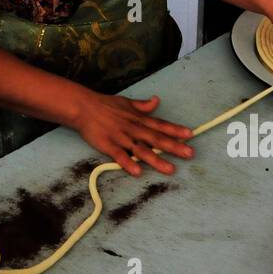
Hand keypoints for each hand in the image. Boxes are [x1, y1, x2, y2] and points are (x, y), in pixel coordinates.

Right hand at [73, 92, 194, 176]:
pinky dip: (128, 163)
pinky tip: (137, 171)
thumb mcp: (126, 102)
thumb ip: (142, 105)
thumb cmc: (105, 104)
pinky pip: (119, 156)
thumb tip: (157, 101)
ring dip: (156, 160)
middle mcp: (133, 128)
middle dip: (173, 146)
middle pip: (155, 138)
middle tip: (190, 154)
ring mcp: (121, 137)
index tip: (189, 135)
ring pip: (141, 150)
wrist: (82, 106)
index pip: (159, 125)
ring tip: (170, 169)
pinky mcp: (108, 145)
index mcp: (138, 118)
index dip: (175, 130)